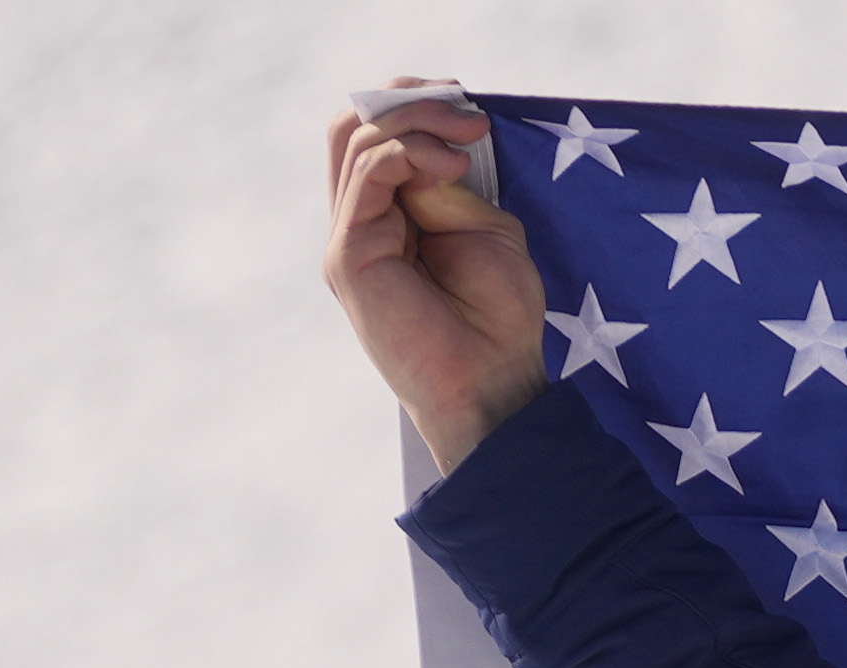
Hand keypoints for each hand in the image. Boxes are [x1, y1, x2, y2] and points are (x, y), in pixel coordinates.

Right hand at [322, 81, 550, 471]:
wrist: (493, 383)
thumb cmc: (497, 319)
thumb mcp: (484, 230)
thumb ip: (448, 185)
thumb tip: (429, 144)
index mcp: (390, 214)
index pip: (377, 135)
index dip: (415, 105)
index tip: (469, 107)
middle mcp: (361, 221)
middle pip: (355, 127)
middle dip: (412, 104)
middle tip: (469, 116)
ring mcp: (349, 236)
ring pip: (355, 141)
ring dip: (415, 123)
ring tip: (468, 137)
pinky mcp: (348, 253)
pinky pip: (364, 174)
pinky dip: (407, 152)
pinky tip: (451, 165)